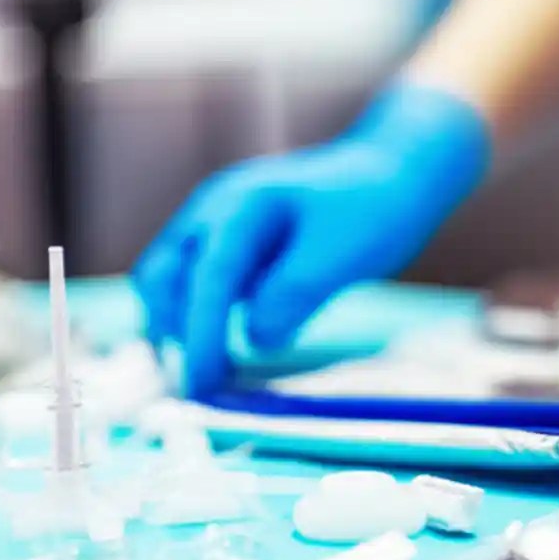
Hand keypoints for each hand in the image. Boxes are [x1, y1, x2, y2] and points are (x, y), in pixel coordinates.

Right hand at [133, 83, 488, 398]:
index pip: (209, 277)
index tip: (202, 386)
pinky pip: (195, 282)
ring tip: (205, 376)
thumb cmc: (374, 209)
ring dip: (178, 326)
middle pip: (164, 276)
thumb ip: (292, 295)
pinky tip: (220, 350)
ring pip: (171, 280)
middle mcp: (217, 209)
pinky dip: (197, 317)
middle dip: (174, 332)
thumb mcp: (340, 254)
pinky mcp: (231, 243)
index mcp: (243, 205)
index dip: (201, 335)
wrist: (395, 170)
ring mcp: (218, 223)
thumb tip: (253, 338)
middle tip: (196, 390)